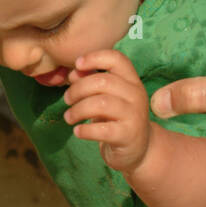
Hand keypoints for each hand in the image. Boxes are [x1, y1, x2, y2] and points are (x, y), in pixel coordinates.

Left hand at [63, 49, 150, 171]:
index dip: (95, 57)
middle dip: (78, 89)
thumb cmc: (117, 118)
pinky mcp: (128, 135)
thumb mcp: (106, 97)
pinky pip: (102, 129)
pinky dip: (85, 130)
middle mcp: (136, 94)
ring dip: (78, 110)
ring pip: (101, 104)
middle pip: (103, 81)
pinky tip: (77, 132)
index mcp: (131, 80)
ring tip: (69, 117)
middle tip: (67, 99)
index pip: (116, 59)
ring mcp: (134, 115)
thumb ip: (91, 82)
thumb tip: (73, 72)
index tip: (77, 65)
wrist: (138, 149)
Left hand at [148, 48, 205, 190]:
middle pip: (204, 177)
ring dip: (190, 151)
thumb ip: (197, 96)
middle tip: (147, 161)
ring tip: (159, 143)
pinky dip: (202, 136)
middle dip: (177, 170)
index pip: (204, 195)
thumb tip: (156, 105)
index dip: (176, 191)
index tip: (149, 181)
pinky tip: (183, 123)